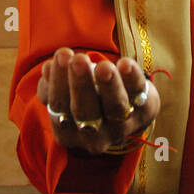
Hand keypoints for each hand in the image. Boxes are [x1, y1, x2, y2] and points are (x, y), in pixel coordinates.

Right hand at [37, 47, 160, 154]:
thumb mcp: (65, 94)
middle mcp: (96, 135)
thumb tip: (48, 70)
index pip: (60, 109)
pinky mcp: (145, 110)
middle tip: (78, 60)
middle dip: (81, 85)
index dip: (58, 84)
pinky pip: (140, 94)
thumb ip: (54, 84)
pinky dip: (133, 79)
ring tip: (103, 65)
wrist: (125, 106)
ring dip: (108, 85)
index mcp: (69, 132)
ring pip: (115, 107)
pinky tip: (126, 64)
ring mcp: (123, 125)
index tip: (58, 59)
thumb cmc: (86, 96)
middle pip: (85, 112)